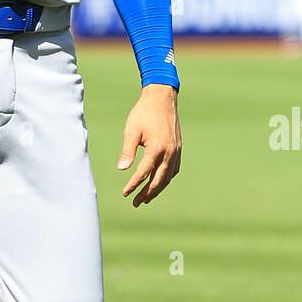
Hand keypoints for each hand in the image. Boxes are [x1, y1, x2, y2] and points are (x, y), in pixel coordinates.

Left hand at [117, 83, 181, 206]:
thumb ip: (127, 151)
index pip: (144, 173)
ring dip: (157, 189)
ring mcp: (176, 151)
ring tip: (147, 198)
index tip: (125, 193)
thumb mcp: (131, 130)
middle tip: (136, 203)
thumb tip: (122, 169)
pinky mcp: (178, 148)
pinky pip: (174, 169)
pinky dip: (166, 178)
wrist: (162, 98)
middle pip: (158, 180)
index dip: (134, 185)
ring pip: (168, 177)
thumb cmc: (144, 113)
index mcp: (157, 148)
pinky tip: (160, 182)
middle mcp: (169, 152)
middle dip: (147, 193)